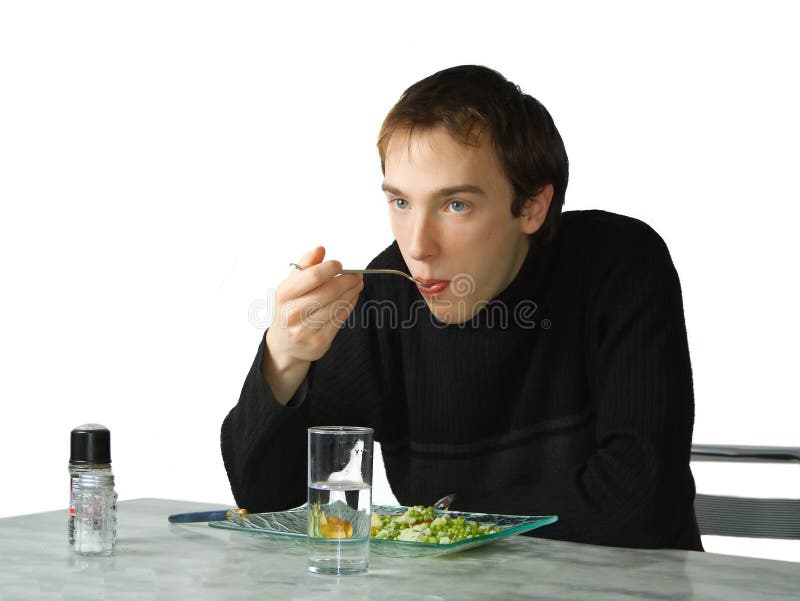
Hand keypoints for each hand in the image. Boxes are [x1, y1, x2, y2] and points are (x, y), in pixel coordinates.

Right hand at [263, 246, 362, 402]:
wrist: (284, 345)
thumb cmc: (289, 309)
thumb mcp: (289, 287)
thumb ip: (304, 266)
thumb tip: (320, 249)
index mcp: (283, 295)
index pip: (312, 276)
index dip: (330, 268)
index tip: (339, 265)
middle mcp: (292, 314)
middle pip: (329, 291)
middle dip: (347, 280)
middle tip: (357, 274)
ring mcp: (305, 330)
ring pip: (337, 305)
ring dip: (352, 292)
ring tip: (358, 283)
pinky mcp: (319, 342)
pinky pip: (340, 319)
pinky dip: (349, 305)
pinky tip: (353, 297)